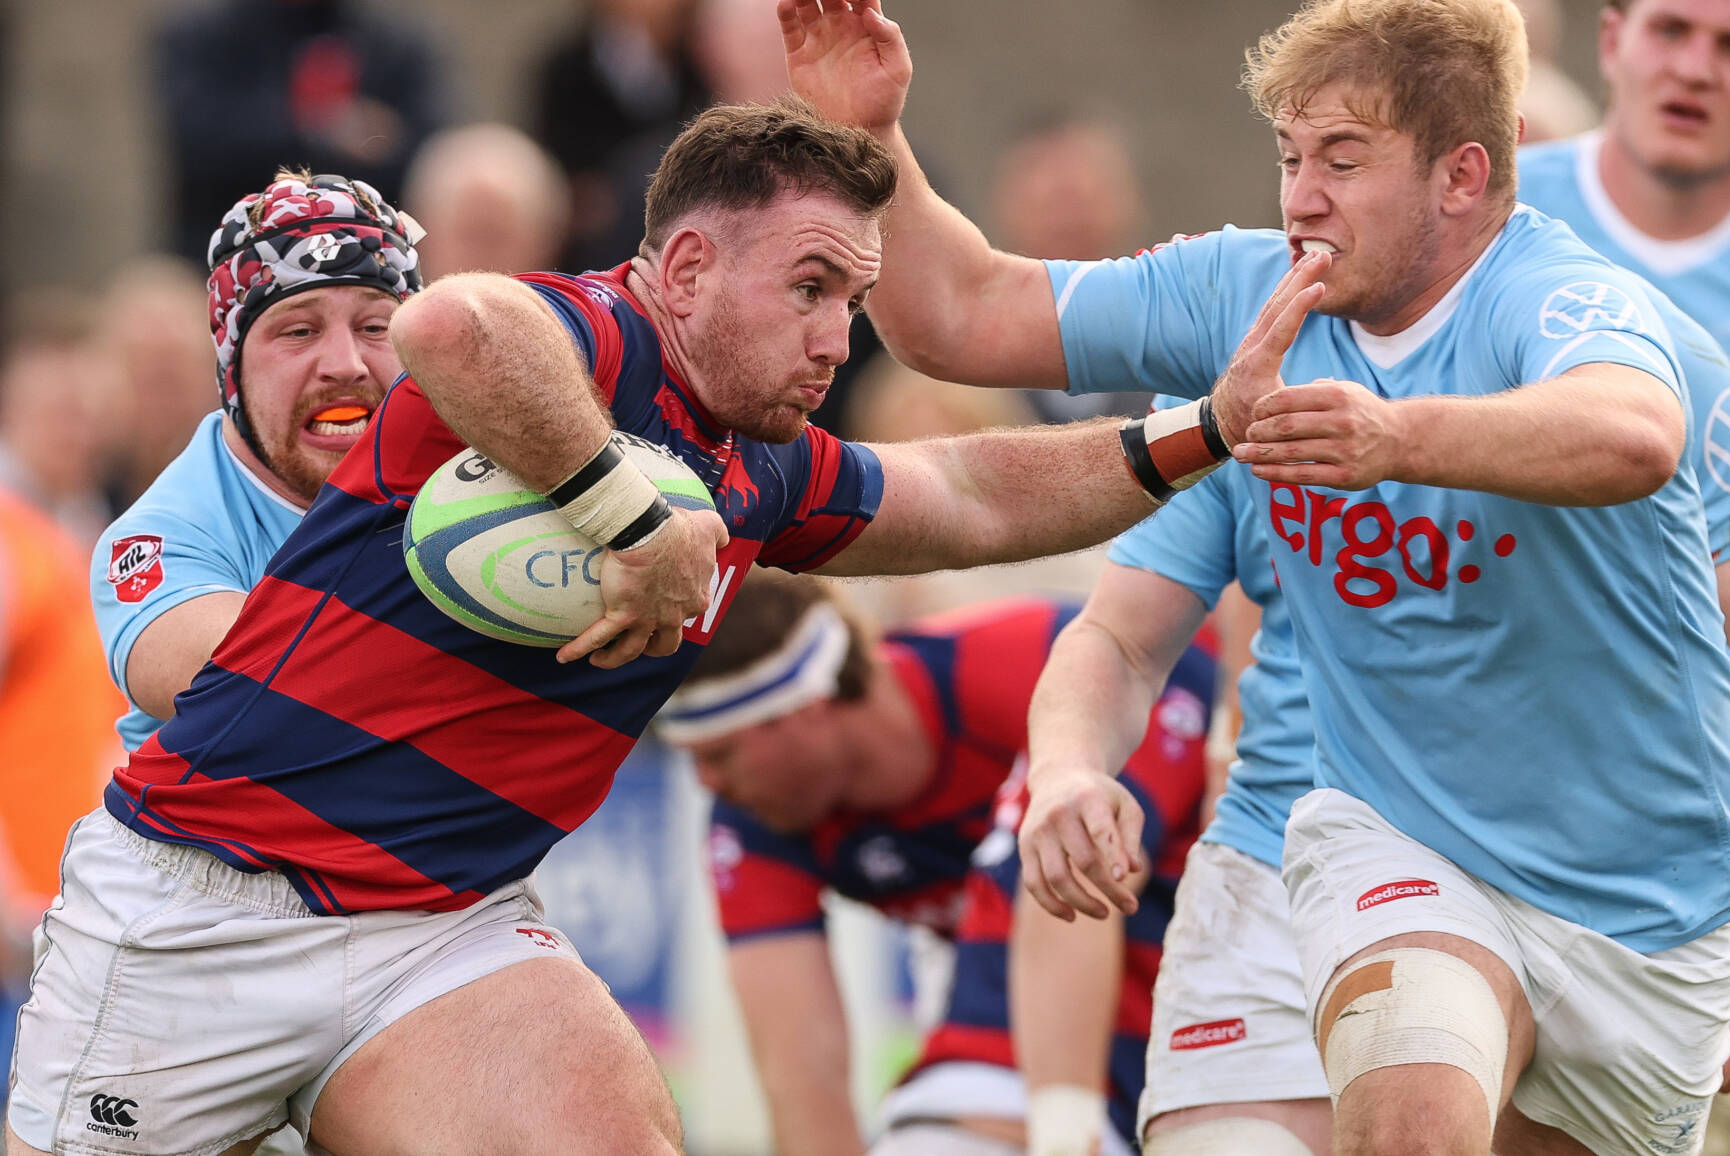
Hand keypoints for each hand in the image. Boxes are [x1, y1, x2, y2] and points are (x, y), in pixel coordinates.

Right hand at [557, 507, 728, 667]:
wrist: (649, 531)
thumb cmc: (677, 528)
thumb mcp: (708, 527)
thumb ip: (719, 534)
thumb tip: (723, 537)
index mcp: (696, 597)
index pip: (691, 613)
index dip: (680, 613)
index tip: (668, 606)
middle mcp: (675, 616)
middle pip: (666, 643)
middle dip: (654, 646)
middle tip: (641, 640)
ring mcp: (649, 619)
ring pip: (633, 650)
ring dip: (616, 658)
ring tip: (601, 659)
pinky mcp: (623, 615)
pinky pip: (599, 638)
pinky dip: (580, 649)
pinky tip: (564, 656)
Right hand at [781, 0, 911, 134]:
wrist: (857, 131)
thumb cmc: (883, 102)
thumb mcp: (898, 70)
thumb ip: (891, 38)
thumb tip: (871, 12)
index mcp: (866, 26)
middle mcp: (841, 26)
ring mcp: (819, 38)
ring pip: (807, 4)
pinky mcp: (799, 55)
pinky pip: (790, 27)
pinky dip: (785, 13)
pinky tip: (786, 4)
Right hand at [1018, 764, 1144, 921]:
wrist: (1058, 777)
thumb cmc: (1100, 796)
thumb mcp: (1124, 804)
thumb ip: (1131, 835)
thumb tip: (1132, 870)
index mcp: (1087, 799)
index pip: (1100, 831)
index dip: (1113, 856)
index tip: (1124, 879)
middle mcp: (1058, 814)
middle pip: (1083, 861)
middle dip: (1109, 889)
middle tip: (1131, 907)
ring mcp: (1038, 831)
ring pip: (1056, 877)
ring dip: (1082, 902)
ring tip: (1104, 913)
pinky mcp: (1025, 846)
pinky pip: (1034, 883)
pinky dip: (1051, 904)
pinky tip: (1071, 915)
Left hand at [1208, 249, 1328, 445]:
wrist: (1221, 419)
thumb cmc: (1249, 422)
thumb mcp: (1268, 417)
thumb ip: (1286, 405)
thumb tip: (1307, 398)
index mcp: (1257, 365)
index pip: (1281, 330)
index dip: (1299, 309)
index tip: (1319, 287)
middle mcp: (1252, 347)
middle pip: (1277, 306)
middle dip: (1301, 279)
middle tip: (1323, 256)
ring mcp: (1252, 340)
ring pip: (1274, 303)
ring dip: (1295, 279)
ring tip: (1315, 257)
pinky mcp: (1256, 338)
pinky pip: (1272, 309)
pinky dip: (1286, 290)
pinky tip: (1298, 275)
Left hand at [1234, 378, 1403, 489]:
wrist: (1399, 441)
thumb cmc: (1361, 412)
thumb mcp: (1345, 390)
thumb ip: (1312, 390)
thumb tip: (1272, 398)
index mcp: (1339, 396)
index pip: (1289, 399)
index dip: (1264, 406)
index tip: (1254, 413)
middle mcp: (1343, 422)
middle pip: (1286, 426)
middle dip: (1259, 431)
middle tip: (1246, 434)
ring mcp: (1344, 450)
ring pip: (1291, 452)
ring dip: (1260, 454)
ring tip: (1241, 454)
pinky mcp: (1344, 476)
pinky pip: (1301, 475)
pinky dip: (1275, 473)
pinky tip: (1258, 470)